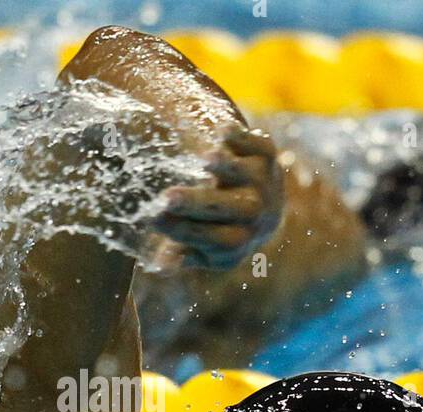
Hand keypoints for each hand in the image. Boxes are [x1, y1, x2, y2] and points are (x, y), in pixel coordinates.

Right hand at [151, 126, 284, 270]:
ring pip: (252, 177)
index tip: (154, 218)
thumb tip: (160, 267)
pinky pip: (263, 148)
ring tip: (204, 160)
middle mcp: (256, 217)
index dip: (186, 231)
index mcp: (237, 244)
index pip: (216, 240)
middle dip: (199, 203)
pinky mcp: (268, 158)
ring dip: (229, 168)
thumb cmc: (216, 228)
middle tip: (167, 197)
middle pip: (234, 210)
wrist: (262, 209)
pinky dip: (245, 139)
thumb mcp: (198, 246)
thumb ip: (179, 253)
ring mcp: (265, 186)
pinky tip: (222, 133)